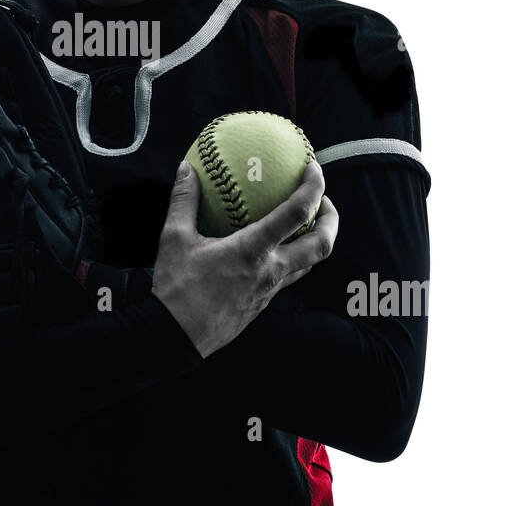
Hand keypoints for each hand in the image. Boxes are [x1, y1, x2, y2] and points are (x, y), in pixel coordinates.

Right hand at [151, 159, 338, 357]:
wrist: (176, 337)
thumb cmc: (175, 287)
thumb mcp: (174, 238)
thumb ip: (183, 200)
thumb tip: (186, 168)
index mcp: (252, 250)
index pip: (296, 213)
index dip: (313, 187)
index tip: (313, 168)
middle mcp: (270, 271)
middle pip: (321, 245)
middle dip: (332, 220)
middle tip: (325, 201)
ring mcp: (269, 291)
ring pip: (309, 265)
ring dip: (317, 241)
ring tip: (308, 224)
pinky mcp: (263, 304)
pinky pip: (289, 278)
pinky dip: (294, 259)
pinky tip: (276, 251)